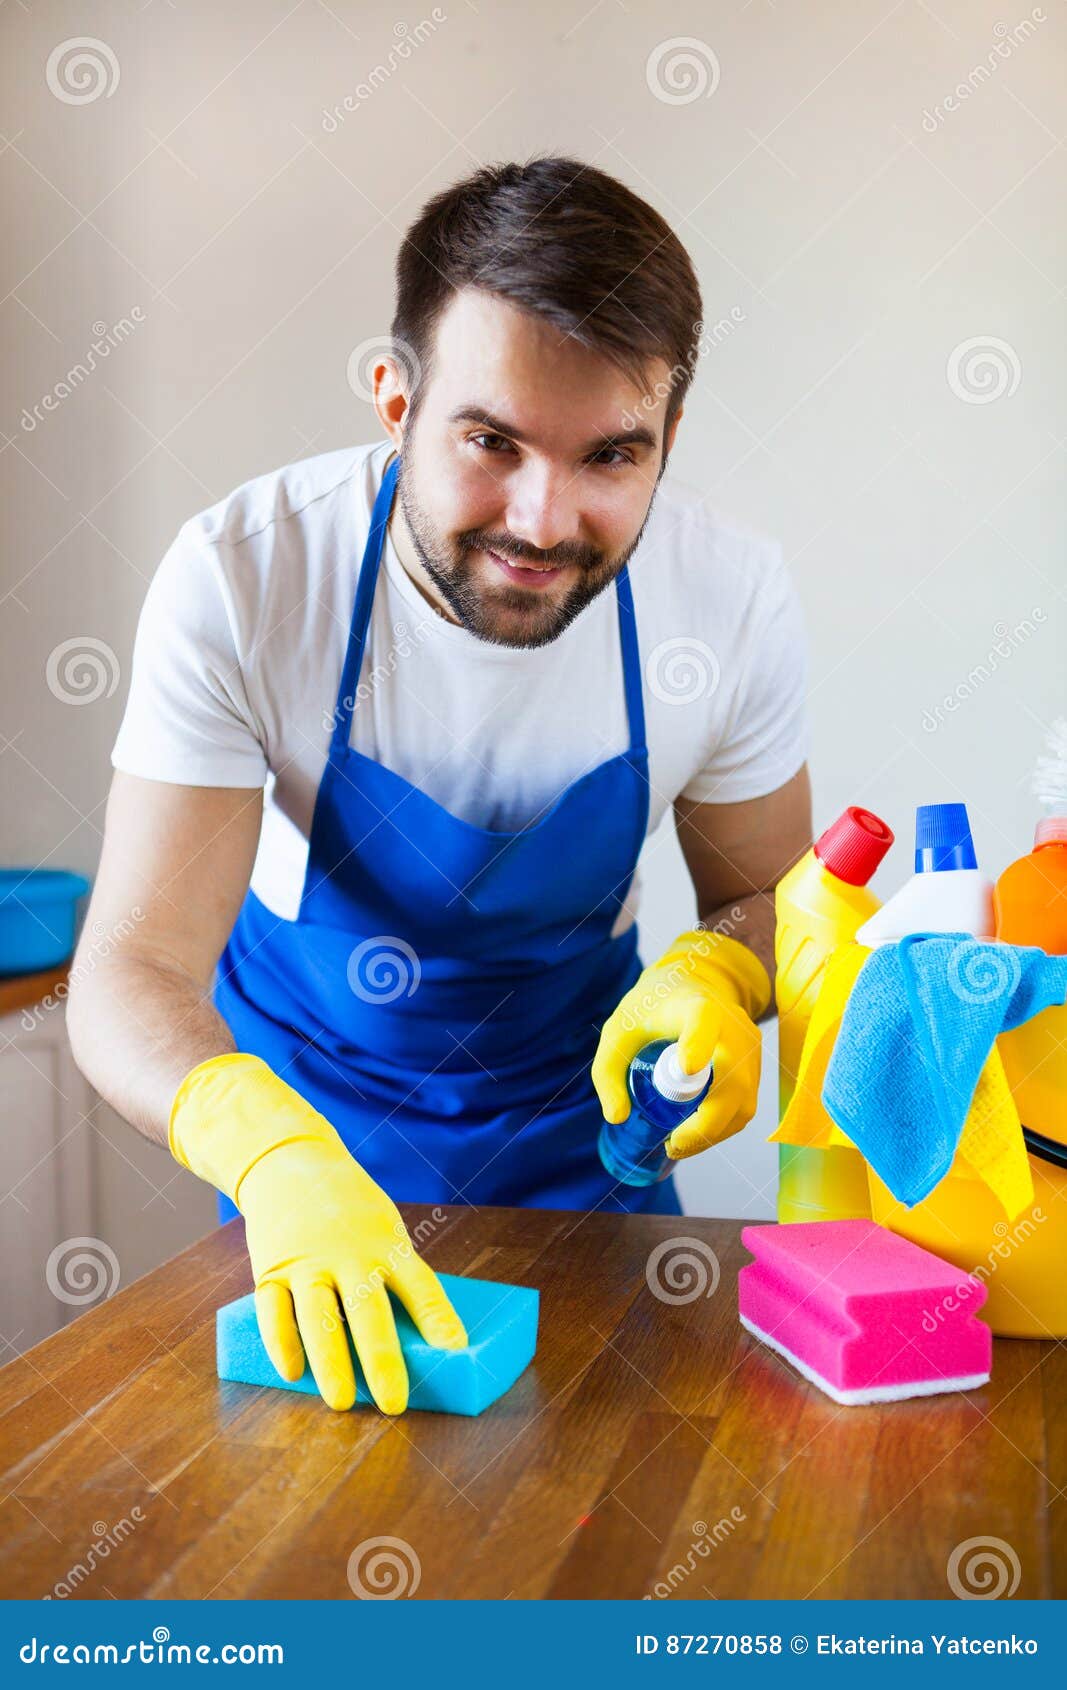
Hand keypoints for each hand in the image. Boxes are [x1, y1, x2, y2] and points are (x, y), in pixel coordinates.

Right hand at [169, 1054, 466, 1411]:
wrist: (291, 1163)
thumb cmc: (351, 1210)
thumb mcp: (385, 1229)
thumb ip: (396, 1277)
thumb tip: (423, 1339)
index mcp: (387, 1245)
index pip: (420, 1285)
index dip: (438, 1317)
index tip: (455, 1349)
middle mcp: (349, 1254)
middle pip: (367, 1311)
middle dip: (382, 1359)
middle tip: (394, 1402)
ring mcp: (307, 1261)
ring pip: (318, 1316)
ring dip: (331, 1361)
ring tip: (342, 1401)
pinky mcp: (270, 1268)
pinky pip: (273, 1310)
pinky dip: (281, 1342)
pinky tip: (293, 1372)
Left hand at [592, 930, 769, 1159]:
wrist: (692, 986)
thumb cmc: (651, 1010)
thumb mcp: (618, 1033)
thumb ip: (608, 1072)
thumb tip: (618, 1117)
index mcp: (696, 1007)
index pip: (703, 1021)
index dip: (698, 1044)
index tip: (686, 1067)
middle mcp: (732, 1026)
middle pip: (731, 1082)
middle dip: (704, 1124)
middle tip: (671, 1143)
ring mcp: (749, 1047)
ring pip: (743, 1103)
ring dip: (714, 1134)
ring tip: (679, 1144)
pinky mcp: (754, 1065)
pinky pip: (745, 1106)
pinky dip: (722, 1128)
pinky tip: (696, 1134)